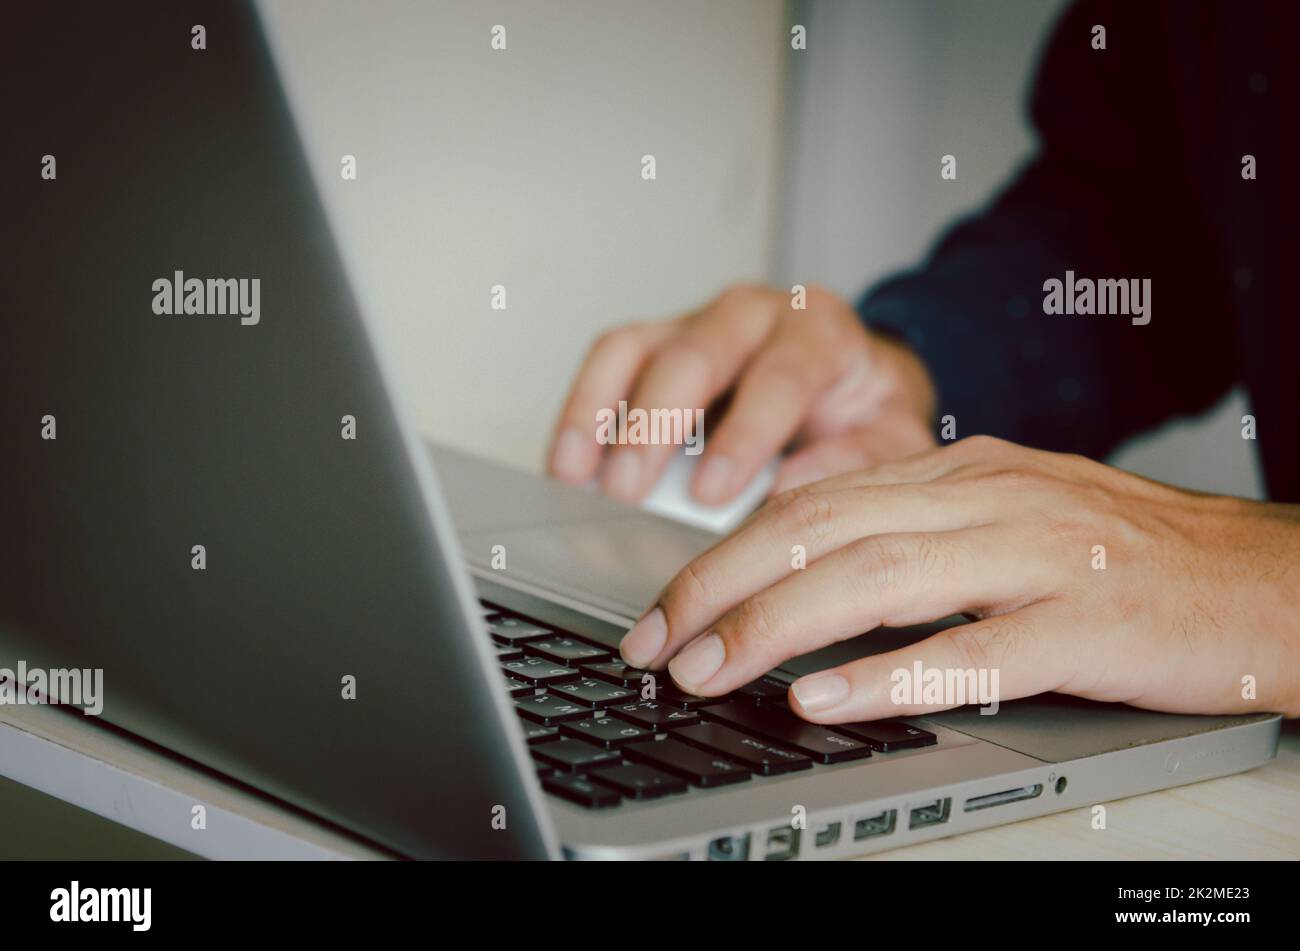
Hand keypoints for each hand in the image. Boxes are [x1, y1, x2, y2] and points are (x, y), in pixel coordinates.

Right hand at [547, 284, 936, 504]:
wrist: (855, 377)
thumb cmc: (866, 411)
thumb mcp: (891, 438)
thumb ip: (856, 460)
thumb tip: (791, 489)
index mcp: (820, 330)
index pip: (779, 375)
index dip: (743, 435)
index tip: (711, 492)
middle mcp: (754, 313)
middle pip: (695, 355)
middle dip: (656, 427)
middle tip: (630, 493)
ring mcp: (698, 321)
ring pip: (638, 348)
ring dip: (602, 414)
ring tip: (581, 478)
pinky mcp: (659, 339)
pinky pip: (610, 361)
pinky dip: (582, 409)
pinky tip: (568, 461)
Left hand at [618, 436, 1299, 719]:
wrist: (1263, 580)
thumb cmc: (1125, 558)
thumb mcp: (1005, 515)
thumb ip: (913, 530)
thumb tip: (805, 566)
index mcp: (959, 472)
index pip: (811, 504)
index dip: (726, 554)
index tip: (666, 607)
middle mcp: (985, 499)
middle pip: (821, 532)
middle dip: (722, 587)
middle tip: (656, 644)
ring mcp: (1036, 557)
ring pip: (878, 580)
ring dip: (777, 629)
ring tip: (709, 670)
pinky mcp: (1084, 623)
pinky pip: (970, 649)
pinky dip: (889, 674)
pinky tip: (825, 699)